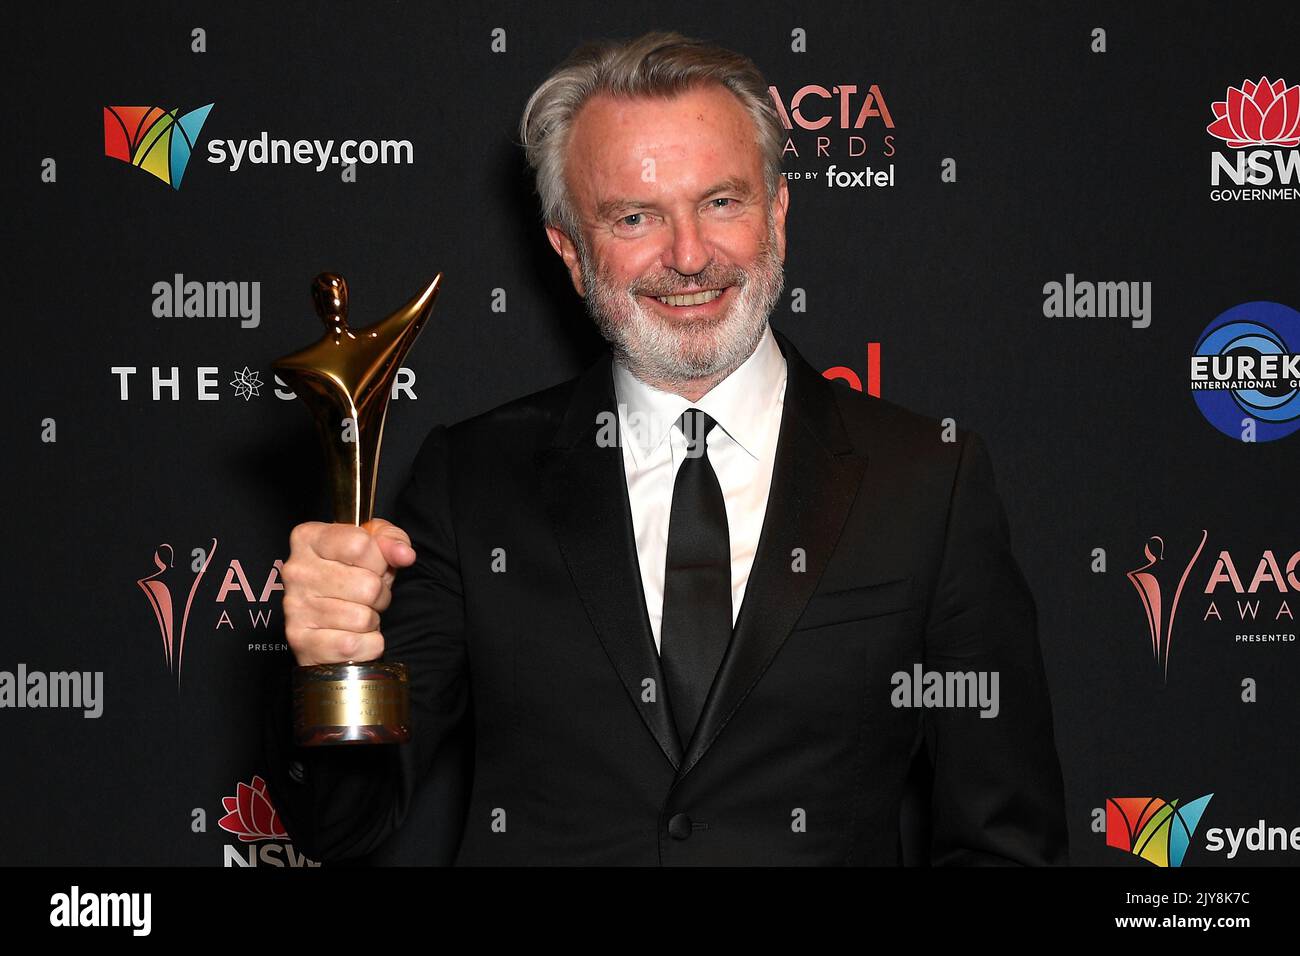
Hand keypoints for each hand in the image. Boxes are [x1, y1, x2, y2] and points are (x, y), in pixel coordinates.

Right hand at [281, 517, 416, 666]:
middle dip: (379, 594)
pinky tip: (353, 635)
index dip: (379, 560)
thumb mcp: (374, 546)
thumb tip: (404, 554)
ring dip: (371, 620)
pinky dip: (366, 644)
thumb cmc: (352, 576)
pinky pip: (354, 645)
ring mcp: (295, 607)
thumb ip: (392, 540)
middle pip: (367, 585)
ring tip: (358, 613)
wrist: (328, 620)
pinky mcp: (301, 641)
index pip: (360, 544)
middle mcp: (297, 571)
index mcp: (308, 539)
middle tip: (368, 596)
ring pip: (363, 618)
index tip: (373, 566)